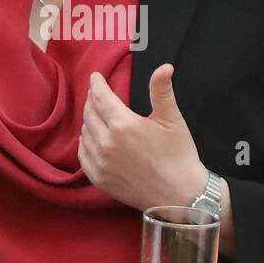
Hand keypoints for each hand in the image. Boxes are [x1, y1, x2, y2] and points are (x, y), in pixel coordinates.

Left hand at [78, 64, 208, 211]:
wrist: (180, 195)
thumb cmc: (179, 156)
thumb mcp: (172, 120)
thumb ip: (161, 91)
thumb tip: (164, 66)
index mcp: (124, 125)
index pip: (101, 97)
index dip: (97, 84)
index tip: (95, 77)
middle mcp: (107, 143)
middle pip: (89, 113)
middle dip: (92, 100)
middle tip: (97, 94)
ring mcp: (101, 163)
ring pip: (84, 133)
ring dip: (89, 120)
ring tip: (97, 114)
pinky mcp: (99, 179)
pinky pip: (83, 154)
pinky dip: (85, 142)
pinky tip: (92, 138)